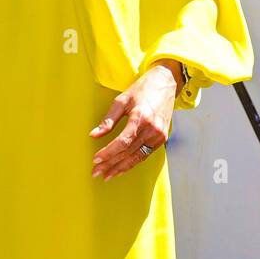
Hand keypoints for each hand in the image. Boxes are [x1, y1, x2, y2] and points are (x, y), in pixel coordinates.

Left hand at [90, 63, 177, 180]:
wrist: (166, 84)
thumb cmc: (141, 90)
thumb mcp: (121, 100)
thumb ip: (108, 120)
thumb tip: (93, 135)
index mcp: (141, 117)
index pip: (123, 142)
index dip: (108, 152)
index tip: (95, 159)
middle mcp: (152, 129)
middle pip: (129, 152)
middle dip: (111, 164)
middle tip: (96, 172)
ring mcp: (159, 135)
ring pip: (137, 157)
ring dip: (121, 167)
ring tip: (106, 175)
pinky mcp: (162, 138)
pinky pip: (145, 154)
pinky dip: (132, 163)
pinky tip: (121, 168)